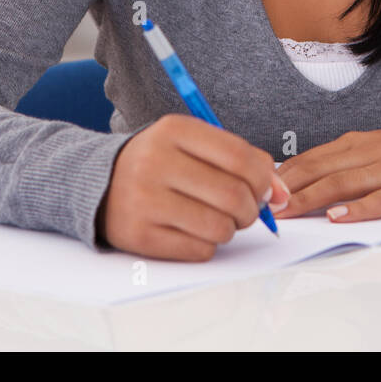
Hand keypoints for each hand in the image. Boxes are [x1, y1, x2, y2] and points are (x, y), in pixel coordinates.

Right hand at [97, 113, 290, 261]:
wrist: (100, 183)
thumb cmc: (161, 163)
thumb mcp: (193, 145)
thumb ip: (240, 159)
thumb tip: (280, 193)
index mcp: (173, 130)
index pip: (240, 157)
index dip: (264, 178)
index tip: (266, 189)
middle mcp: (156, 162)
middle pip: (234, 195)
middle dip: (252, 209)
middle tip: (246, 210)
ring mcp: (144, 200)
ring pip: (220, 227)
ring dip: (230, 229)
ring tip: (219, 219)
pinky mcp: (139, 235)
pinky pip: (199, 250)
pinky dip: (208, 245)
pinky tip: (194, 231)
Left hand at [274, 127, 380, 221]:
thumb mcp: (375, 149)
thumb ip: (343, 161)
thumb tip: (303, 176)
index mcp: (357, 144)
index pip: (312, 157)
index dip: (285, 174)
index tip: (262, 188)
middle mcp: (369, 154)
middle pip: (321, 169)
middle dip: (289, 188)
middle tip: (264, 204)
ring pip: (343, 183)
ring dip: (312, 198)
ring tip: (288, 211)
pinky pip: (380, 200)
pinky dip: (357, 209)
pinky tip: (338, 217)